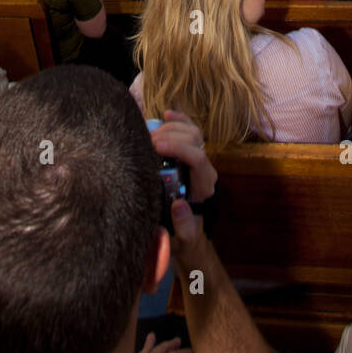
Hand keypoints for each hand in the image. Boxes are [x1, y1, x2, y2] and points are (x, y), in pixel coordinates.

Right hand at [151, 111, 216, 249]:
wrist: (186, 230)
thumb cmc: (182, 234)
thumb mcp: (182, 238)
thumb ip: (183, 226)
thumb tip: (180, 204)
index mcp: (204, 186)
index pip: (197, 158)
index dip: (178, 147)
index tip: (155, 146)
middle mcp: (205, 169)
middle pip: (194, 140)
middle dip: (170, 135)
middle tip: (146, 140)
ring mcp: (199, 159)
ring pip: (192, 132)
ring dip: (171, 127)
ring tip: (149, 134)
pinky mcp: (191, 153)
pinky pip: (189, 129)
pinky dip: (178, 119)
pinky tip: (166, 114)